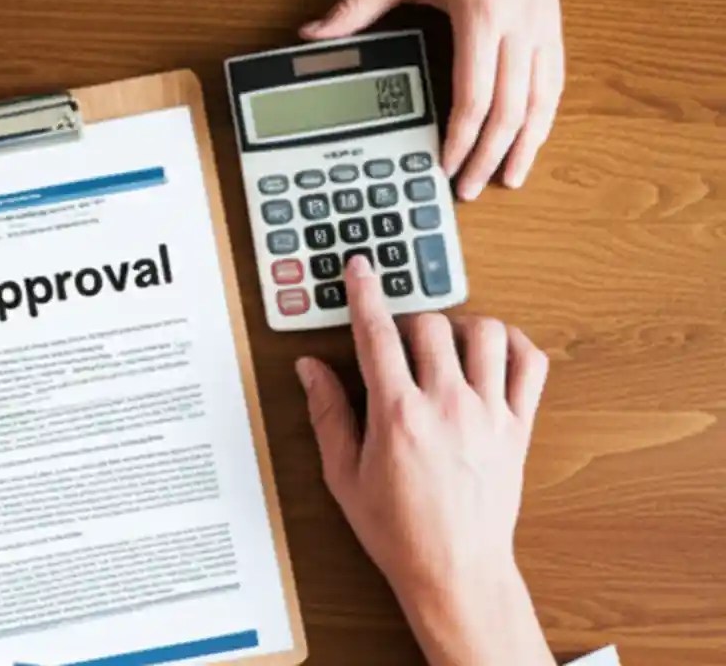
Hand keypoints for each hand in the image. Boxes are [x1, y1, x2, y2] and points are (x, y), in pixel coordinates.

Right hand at [295, 256, 552, 665]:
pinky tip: (491, 353)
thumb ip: (328, 414)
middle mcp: (446, 406)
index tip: (360, 269)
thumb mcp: (343, 475)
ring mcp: (489, 414)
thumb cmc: (397, 530)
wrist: (455, 570)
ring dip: (461, 325)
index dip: (364, 293)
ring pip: (485, 332)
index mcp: (397, 416)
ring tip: (445, 345)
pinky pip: (530, 364)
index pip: (376, 334)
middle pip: (431, 324)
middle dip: (409, 320)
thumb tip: (310, 368)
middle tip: (399, 340)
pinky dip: (514, 345)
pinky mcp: (518, 427)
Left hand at [301, 0, 564, 199]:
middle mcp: (520, 23)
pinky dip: (546, 114)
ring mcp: (544, 23)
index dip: (460, 139)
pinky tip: (534, 136)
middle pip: (511, 109)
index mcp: (481, 13)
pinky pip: (556, 78)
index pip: (473, 96)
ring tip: (510, 177)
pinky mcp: (555, 20)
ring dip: (527, 144)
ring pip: (543, 99)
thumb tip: (314, 34)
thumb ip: (358, 6)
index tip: (445, 168)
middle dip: (490, 155)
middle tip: (470, 188)